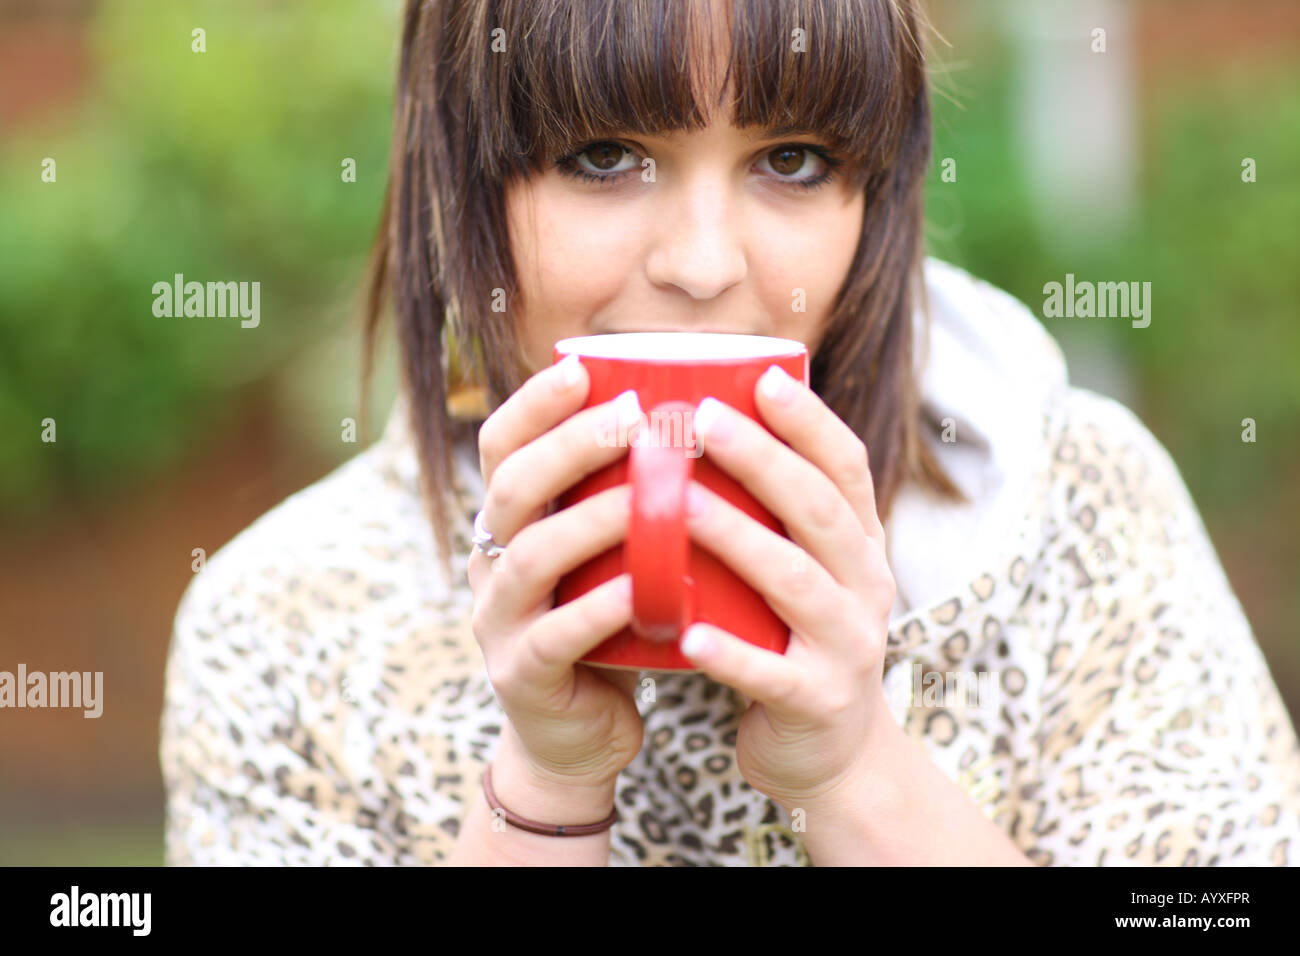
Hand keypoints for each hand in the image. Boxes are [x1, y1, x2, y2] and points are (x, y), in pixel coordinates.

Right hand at [469, 355, 646, 804]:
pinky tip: (639, 590)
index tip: (581, 368)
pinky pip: (554, 637)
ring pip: (528, 558)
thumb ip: (629, 497)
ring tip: (644, 498)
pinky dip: (596, 611)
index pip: (501, 447)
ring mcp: (500, 621)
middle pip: (511, 489)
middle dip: (568, 446)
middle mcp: (492, 562)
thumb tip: (701, 412)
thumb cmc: (612, 625)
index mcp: (513, 523)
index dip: (532, 405)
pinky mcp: (522, 676)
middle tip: (630, 418)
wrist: (582, 732)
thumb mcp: (612, 554)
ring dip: (588, 522)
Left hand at [677, 364, 897, 812]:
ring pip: (795, 581)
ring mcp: (848, 645)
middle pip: (818, 510)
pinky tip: (687, 633)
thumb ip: (770, 517)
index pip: (846, 468)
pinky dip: (731, 653)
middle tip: (703, 420)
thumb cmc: (793, 641)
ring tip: (682, 505)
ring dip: (739, 538)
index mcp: (859, 545)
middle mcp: (866, 586)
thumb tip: (699, 427)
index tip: (761, 379)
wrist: (831, 754)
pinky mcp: (817, 701)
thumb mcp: (801, 571)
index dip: (809, 421)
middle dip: (763, 460)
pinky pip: (771, 674)